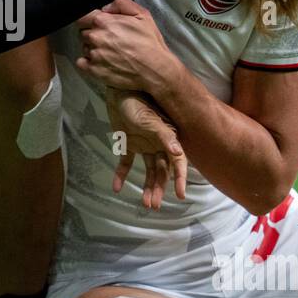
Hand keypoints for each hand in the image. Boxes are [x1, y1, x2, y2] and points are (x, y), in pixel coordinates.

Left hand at [76, 0, 175, 93]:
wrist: (154, 70)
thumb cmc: (149, 44)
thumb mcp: (142, 15)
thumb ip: (121, 3)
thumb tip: (106, 7)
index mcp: (104, 21)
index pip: (83, 16)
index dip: (89, 20)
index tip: (97, 24)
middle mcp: (95, 37)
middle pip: (84, 32)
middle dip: (94, 34)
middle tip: (110, 40)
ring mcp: (93, 54)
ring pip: (85, 47)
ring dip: (93, 49)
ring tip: (111, 53)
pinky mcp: (93, 70)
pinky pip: (82, 63)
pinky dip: (89, 63)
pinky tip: (102, 62)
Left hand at [104, 87, 187, 209]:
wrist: (118, 91)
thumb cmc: (138, 102)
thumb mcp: (151, 120)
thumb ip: (165, 136)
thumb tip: (179, 154)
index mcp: (168, 139)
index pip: (177, 163)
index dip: (180, 179)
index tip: (180, 195)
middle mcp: (158, 144)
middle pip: (162, 171)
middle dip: (159, 188)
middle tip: (153, 205)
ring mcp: (143, 145)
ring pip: (147, 170)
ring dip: (146, 186)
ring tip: (145, 203)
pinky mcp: (127, 143)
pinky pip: (125, 162)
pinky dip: (121, 174)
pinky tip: (116, 187)